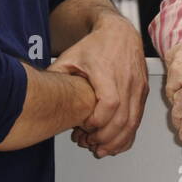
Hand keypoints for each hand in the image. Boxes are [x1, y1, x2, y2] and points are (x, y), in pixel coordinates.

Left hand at [57, 14, 147, 156]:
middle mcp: (127, 80)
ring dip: (117, 140)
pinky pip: (139, 118)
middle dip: (105, 138)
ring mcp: (137, 87)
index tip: (84, 127)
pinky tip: (117, 143)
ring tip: (101, 149)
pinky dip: (128, 135)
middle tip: (90, 144)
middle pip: (122, 119)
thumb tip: (38, 93)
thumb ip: (56, 76)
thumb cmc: (96, 45)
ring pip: (133, 122)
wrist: (119, 33)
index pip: (109, 104)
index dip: (97, 122)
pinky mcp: (142, 92)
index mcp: (107, 72)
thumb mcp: (70, 57)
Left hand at [163, 34, 181, 101]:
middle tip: (180, 83)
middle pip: (172, 57)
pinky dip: (173, 95)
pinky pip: (170, 87)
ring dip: (175, 84)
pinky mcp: (177, 72)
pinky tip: (178, 101)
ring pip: (171, 73)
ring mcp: (181, 57)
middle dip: (175, 70)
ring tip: (180, 94)